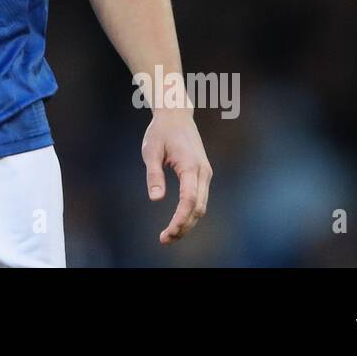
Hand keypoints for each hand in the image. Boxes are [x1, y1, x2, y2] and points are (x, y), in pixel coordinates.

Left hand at [141, 111, 211, 244]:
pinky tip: (178, 221)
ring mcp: (205, 173)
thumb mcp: (151, 150)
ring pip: (201, 206)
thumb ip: (154, 174)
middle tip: (164, 239)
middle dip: (183, 227)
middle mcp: (202, 171)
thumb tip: (155, 199)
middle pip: (198, 208)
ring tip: (169, 235)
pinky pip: (200, 199)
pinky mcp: (202, 174)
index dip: (180, 220)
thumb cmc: (160, 131)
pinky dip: (190, 213)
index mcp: (190, 165)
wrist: (176, 115)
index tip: (167, 233)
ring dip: (188, 223)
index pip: (189, 200)